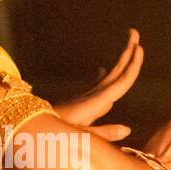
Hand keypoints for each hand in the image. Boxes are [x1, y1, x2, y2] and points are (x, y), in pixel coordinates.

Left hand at [54, 28, 142, 142]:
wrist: (31, 127)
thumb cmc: (55, 134)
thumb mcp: (79, 136)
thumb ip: (104, 134)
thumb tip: (128, 130)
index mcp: (95, 103)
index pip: (120, 82)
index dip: (132, 66)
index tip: (139, 48)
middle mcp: (93, 96)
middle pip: (116, 72)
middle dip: (127, 54)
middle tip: (134, 33)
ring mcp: (86, 97)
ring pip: (109, 77)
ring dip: (120, 63)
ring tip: (129, 49)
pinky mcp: (79, 102)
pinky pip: (97, 85)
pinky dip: (103, 76)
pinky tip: (102, 70)